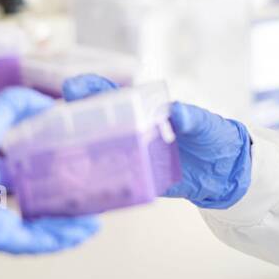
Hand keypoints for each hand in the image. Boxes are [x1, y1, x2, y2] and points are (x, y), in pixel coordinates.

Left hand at [0, 86, 100, 252]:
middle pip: (24, 201)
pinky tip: (81, 234)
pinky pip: (26, 241)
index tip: (70, 164)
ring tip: (92, 223)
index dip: (42, 167)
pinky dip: (55, 239)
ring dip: (62, 227)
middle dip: (55, 202)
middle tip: (86, 198)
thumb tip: (52, 104)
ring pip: (30, 226)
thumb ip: (20, 105)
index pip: (14, 168)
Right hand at [62, 74, 252, 208]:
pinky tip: (79, 192)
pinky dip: (99, 187)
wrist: (226, 171)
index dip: (91, 89)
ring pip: (99, 153)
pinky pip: (115, 183)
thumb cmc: (215, 136)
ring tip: (55, 156)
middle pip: (98, 124)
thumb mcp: (206, 124)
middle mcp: (134, 131)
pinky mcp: (140, 180)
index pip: (113, 95)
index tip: (72, 86)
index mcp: (146, 110)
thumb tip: (177, 112)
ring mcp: (134, 156)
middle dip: (74, 122)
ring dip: (79, 155)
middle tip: (52, 121)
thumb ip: (192, 118)